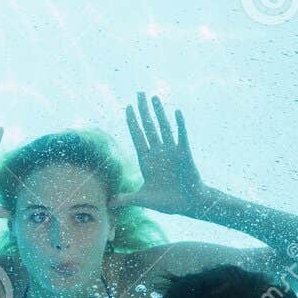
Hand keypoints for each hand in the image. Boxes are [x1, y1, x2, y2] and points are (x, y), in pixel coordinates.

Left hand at [110, 92, 207, 214]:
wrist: (188, 204)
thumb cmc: (168, 201)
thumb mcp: (143, 199)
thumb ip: (126, 198)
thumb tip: (108, 203)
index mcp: (147, 161)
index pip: (137, 137)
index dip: (132, 122)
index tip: (127, 107)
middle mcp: (158, 153)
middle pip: (148, 127)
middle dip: (143, 110)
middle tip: (139, 93)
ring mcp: (171, 152)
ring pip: (163, 128)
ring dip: (158, 113)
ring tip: (153, 97)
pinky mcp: (184, 154)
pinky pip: (181, 137)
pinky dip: (179, 125)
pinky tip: (176, 112)